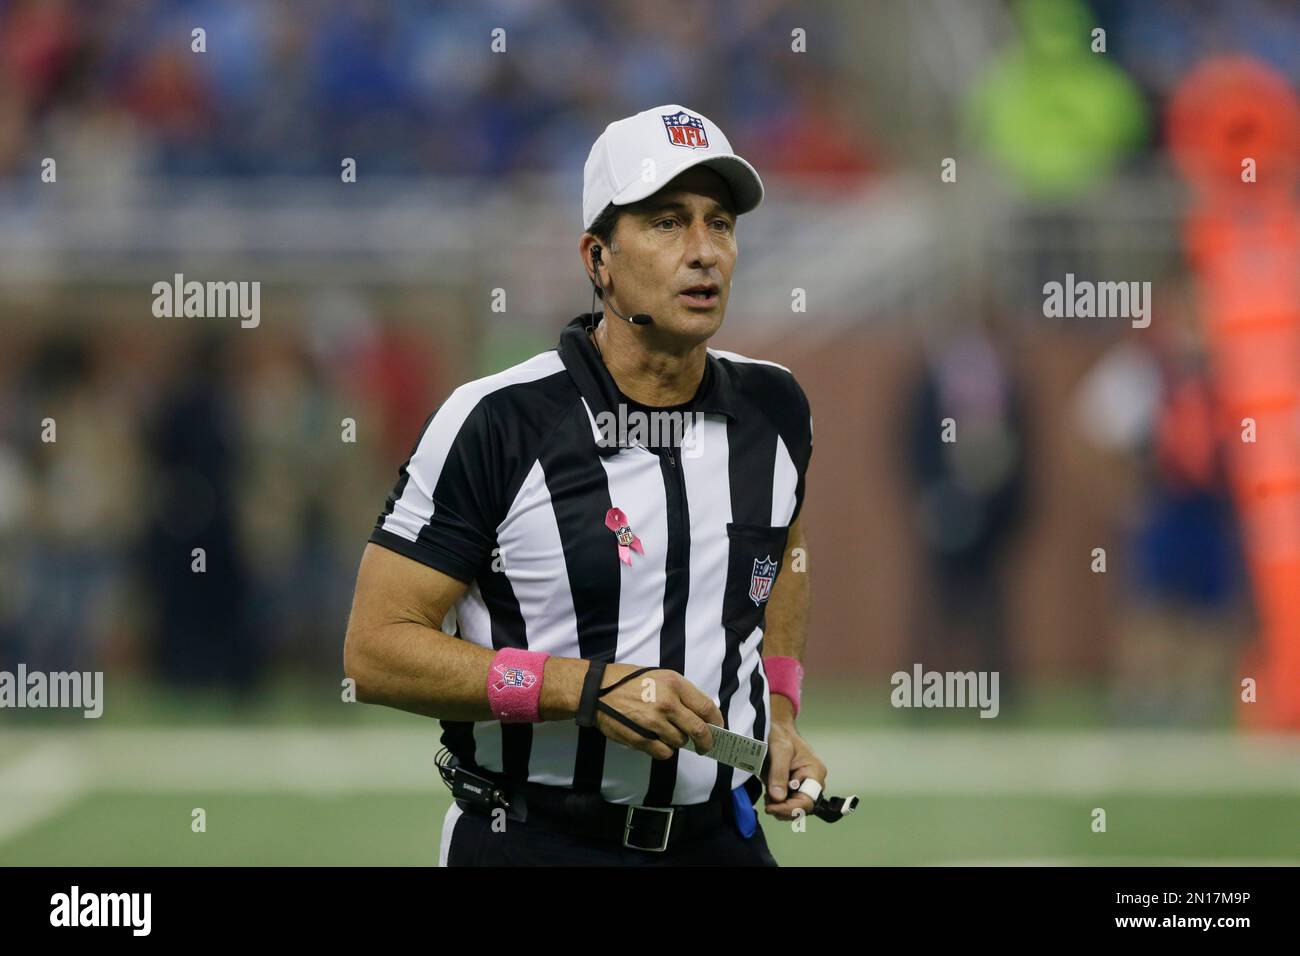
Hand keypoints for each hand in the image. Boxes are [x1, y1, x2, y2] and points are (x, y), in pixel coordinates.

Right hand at [593, 663, 723, 760]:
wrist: (595, 690)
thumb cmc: (627, 681)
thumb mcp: (658, 676)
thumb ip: (680, 692)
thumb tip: (700, 712)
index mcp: (675, 684)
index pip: (707, 707)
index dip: (716, 721)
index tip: (717, 728)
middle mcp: (668, 703)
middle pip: (699, 730)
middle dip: (706, 742)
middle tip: (705, 746)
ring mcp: (654, 722)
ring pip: (681, 742)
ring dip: (678, 742)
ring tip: (667, 734)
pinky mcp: (641, 738)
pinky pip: (664, 752)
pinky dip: (665, 751)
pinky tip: (657, 742)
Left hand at [763, 695, 827, 820]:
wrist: (774, 729)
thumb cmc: (780, 734)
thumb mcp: (779, 749)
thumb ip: (778, 773)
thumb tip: (778, 798)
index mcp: (815, 772)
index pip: (808, 800)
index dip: (790, 808)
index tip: (772, 806)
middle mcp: (812, 782)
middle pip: (802, 808)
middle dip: (784, 809)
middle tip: (767, 804)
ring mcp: (802, 785)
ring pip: (794, 808)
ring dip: (780, 807)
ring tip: (768, 796)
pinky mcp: (792, 787)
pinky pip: (787, 803)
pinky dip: (777, 803)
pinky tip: (769, 794)